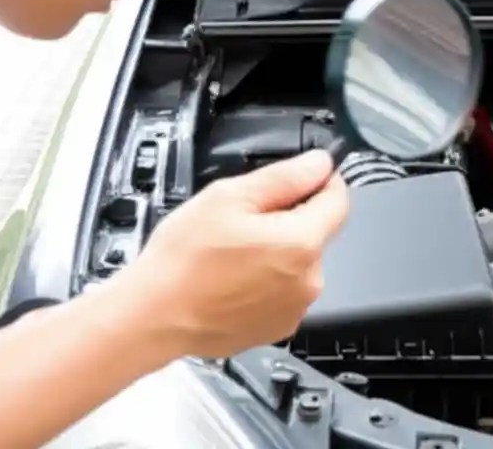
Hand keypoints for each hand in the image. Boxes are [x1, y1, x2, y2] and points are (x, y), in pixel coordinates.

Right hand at [122, 149, 348, 358]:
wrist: (153, 317)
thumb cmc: (183, 260)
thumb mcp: (229, 197)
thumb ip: (284, 177)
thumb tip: (319, 164)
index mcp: (302, 244)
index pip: (339, 200)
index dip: (321, 181)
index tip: (304, 176)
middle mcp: (308, 281)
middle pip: (316, 232)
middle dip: (288, 219)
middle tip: (243, 219)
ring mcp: (294, 309)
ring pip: (298, 262)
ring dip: (276, 252)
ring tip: (231, 254)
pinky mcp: (277, 327)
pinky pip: (283, 291)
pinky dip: (266, 281)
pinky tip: (232, 279)